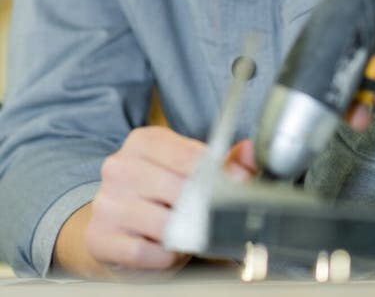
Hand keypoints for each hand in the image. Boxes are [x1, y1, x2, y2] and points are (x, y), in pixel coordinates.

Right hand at [54, 127, 256, 276]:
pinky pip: (147, 253)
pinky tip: (165, 249)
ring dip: (183, 236)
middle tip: (208, 218)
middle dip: (202, 209)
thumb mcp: (190, 172)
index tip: (232, 188)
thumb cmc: (160, 196)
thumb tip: (250, 152)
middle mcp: (120, 166)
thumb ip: (225, 162)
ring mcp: (107, 201)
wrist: (118, 228)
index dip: (217, 177)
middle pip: (179, 189)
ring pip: (164, 223)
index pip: (190, 156)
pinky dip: (164, 257)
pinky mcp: (101, 237)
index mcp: (144, 141)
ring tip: (185, 233)